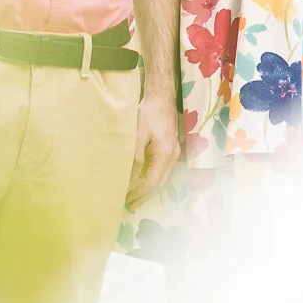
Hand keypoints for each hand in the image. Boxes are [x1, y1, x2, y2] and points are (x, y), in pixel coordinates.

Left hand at [126, 94, 180, 208]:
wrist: (161, 97)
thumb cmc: (148, 113)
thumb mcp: (137, 134)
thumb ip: (136, 157)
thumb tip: (132, 178)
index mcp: (165, 154)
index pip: (152, 181)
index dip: (139, 193)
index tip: (127, 200)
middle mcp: (173, 156)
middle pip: (161, 184)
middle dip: (146, 196)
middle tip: (131, 205)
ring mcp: (175, 153)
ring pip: (165, 179)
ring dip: (151, 190)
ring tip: (137, 198)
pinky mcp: (172, 149)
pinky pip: (165, 171)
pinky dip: (155, 180)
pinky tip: (146, 182)